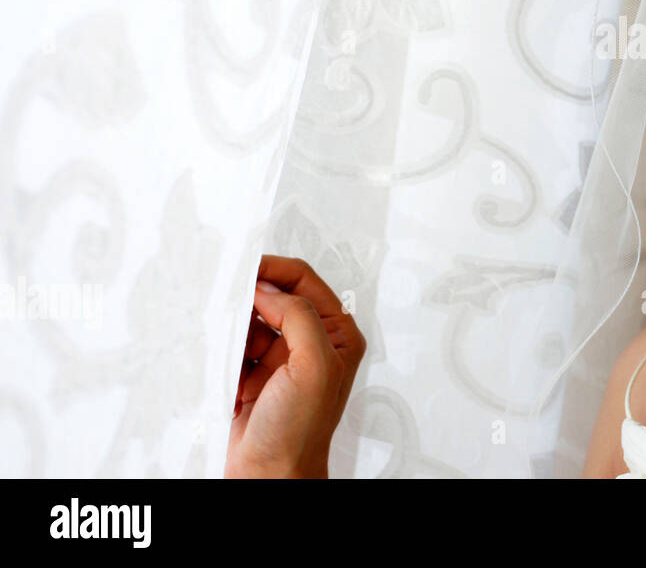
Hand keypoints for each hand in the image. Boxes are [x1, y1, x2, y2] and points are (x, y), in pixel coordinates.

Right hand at [224, 255, 365, 477]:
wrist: (268, 477)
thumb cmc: (299, 433)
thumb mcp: (313, 366)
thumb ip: (299, 318)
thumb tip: (272, 289)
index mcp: (335, 334)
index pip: (304, 282)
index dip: (274, 270)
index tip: (245, 267)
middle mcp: (309, 342)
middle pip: (274, 297)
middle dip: (248, 293)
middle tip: (222, 288)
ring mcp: (279, 359)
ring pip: (248, 319)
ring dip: (231, 319)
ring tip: (215, 320)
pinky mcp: (250, 374)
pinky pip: (231, 344)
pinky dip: (219, 342)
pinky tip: (211, 345)